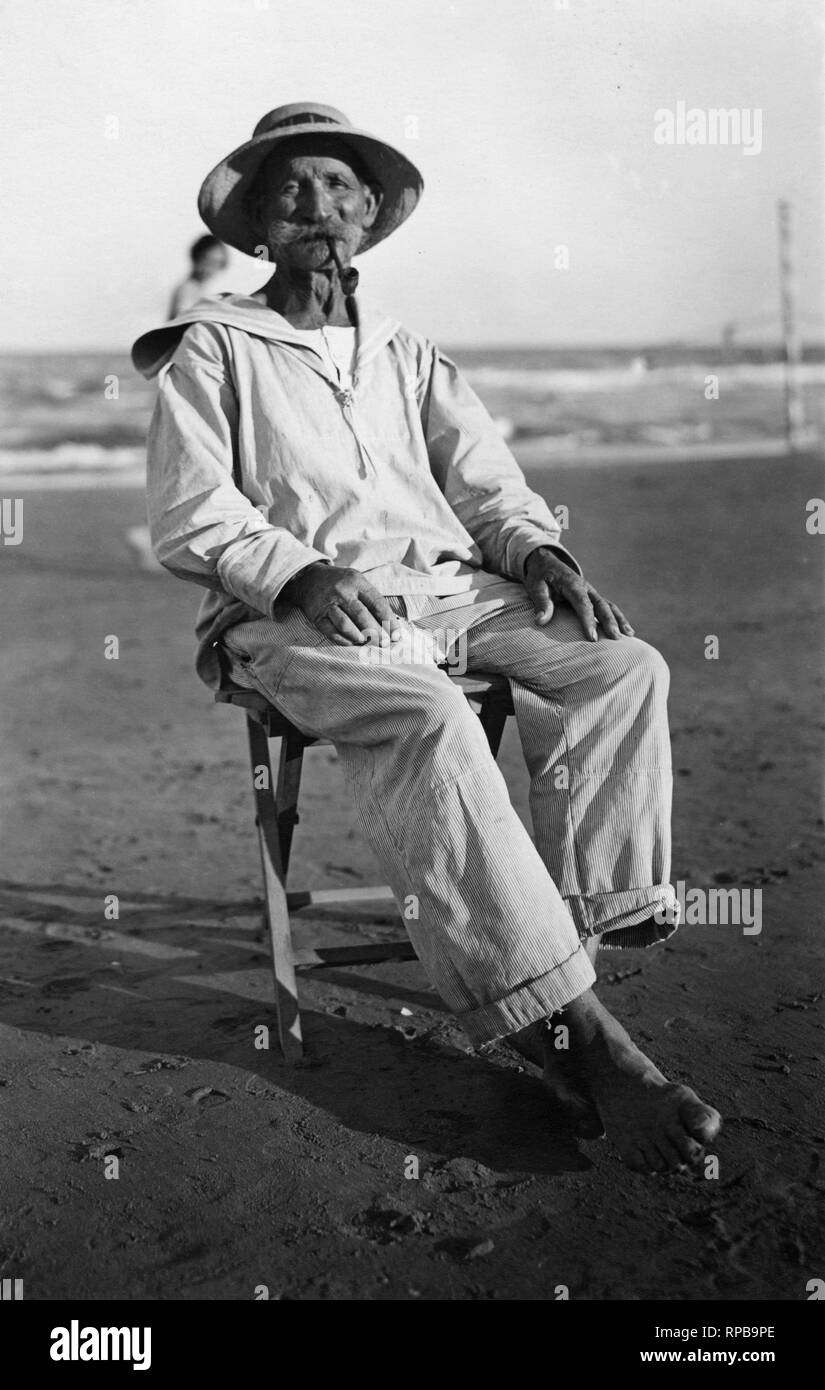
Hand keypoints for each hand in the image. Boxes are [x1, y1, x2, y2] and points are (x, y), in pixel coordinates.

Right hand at [282, 562, 402, 646]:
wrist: (309, 579)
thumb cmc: (340, 583)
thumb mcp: (358, 582)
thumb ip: (372, 600)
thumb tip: (391, 625)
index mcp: (357, 582)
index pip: (377, 603)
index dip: (389, 621)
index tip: (397, 635)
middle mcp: (342, 592)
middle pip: (362, 616)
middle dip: (376, 632)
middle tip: (384, 644)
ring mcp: (328, 604)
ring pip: (346, 625)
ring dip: (359, 637)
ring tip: (368, 643)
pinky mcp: (317, 616)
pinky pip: (331, 632)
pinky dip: (344, 640)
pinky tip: (353, 643)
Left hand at [524, 547, 633, 641]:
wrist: (546, 562)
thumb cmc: (540, 576)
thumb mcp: (535, 586)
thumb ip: (540, 602)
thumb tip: (540, 621)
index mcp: (572, 583)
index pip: (583, 603)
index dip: (588, 620)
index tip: (592, 638)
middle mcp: (585, 587)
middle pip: (601, 605)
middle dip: (609, 622)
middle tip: (615, 638)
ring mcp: (591, 592)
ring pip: (608, 606)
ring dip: (619, 620)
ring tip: (629, 636)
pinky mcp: (592, 597)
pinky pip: (608, 607)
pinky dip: (617, 618)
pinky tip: (626, 631)